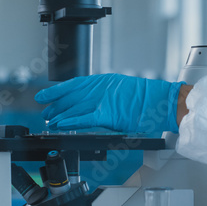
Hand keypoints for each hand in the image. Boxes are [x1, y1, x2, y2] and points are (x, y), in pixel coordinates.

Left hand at [35, 74, 183, 133]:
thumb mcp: (122, 89)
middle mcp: (100, 87)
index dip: (57, 91)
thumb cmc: (147, 98)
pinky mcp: (107, 113)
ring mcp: (103, 100)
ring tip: (50, 121)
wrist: (161, 101)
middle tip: (46, 112)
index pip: (74, 84)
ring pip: (74, 108)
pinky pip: (84, 119)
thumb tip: (93, 104)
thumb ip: (106, 95)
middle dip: (56, 105)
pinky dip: (71, 122)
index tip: (45, 95)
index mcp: (104, 80)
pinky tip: (61, 125)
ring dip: (60, 116)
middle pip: (71, 96)